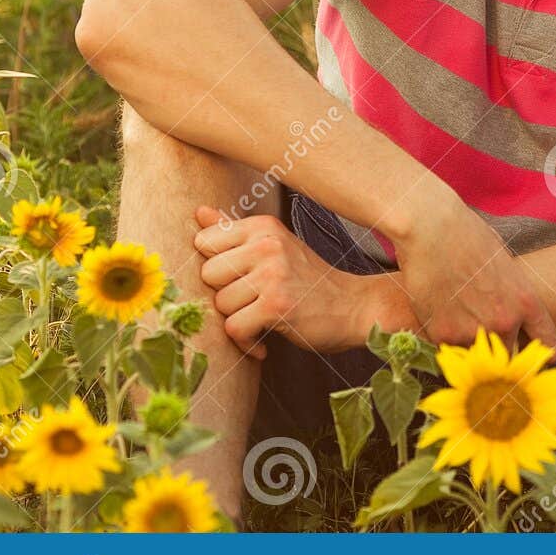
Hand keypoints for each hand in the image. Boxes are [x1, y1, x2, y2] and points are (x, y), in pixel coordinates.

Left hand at [192, 205, 410, 358]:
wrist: (355, 307)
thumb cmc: (310, 280)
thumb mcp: (276, 246)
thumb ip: (234, 231)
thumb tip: (199, 212)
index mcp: (263, 227)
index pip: (204, 242)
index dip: (218, 266)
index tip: (241, 278)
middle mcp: (267, 245)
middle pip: (208, 275)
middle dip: (227, 294)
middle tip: (255, 301)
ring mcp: (273, 274)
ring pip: (220, 305)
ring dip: (239, 320)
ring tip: (263, 319)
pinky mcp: (276, 305)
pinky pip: (234, 329)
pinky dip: (247, 342)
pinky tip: (264, 340)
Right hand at [395, 202, 555, 357]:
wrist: (432, 229)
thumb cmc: (469, 236)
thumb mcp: (505, 265)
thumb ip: (511, 296)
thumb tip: (511, 313)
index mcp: (526, 302)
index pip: (548, 345)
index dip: (543, 355)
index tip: (539, 358)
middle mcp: (505, 322)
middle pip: (508, 356)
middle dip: (499, 350)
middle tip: (483, 334)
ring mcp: (474, 331)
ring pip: (476, 356)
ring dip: (468, 345)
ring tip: (456, 318)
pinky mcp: (443, 335)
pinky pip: (448, 349)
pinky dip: (443, 338)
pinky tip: (438, 313)